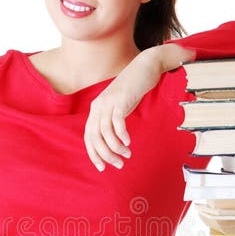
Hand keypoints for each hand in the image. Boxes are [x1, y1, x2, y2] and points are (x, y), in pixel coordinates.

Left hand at [84, 51, 161, 170]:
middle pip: (95, 136)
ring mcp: (108, 102)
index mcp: (96, 109)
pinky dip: (121, 134)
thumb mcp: (120, 107)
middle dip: (105, 154)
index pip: (89, 137)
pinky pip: (117, 121)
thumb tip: (113, 143)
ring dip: (115, 147)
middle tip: (118, 164)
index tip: (103, 167)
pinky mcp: (120, 99)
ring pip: (105, 131)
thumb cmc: (134, 90)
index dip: (94, 154)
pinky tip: (128, 142)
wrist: (145, 67)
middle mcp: (98, 106)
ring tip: (126, 155)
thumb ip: (113, 122)